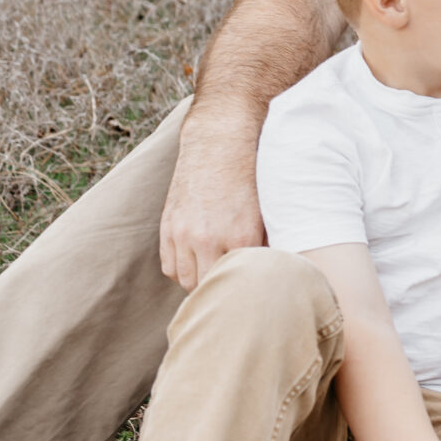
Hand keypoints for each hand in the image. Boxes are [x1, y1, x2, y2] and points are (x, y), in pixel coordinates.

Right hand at [159, 116, 265, 290]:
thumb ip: (264, 247)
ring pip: (187, 281)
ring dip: (199, 284)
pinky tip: (196, 265)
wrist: (219, 146)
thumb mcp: (266, 215)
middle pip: (210, 288)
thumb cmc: (250, 180)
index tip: (250, 294)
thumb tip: (271, 276)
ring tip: (214, 279)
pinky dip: (182, 271)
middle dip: (221, 291)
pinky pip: (170, 266)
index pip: (240, 284)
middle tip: (232, 292)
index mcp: (241, 238)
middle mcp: (209, 239)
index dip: (245, 291)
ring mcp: (184, 234)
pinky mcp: (168, 226)